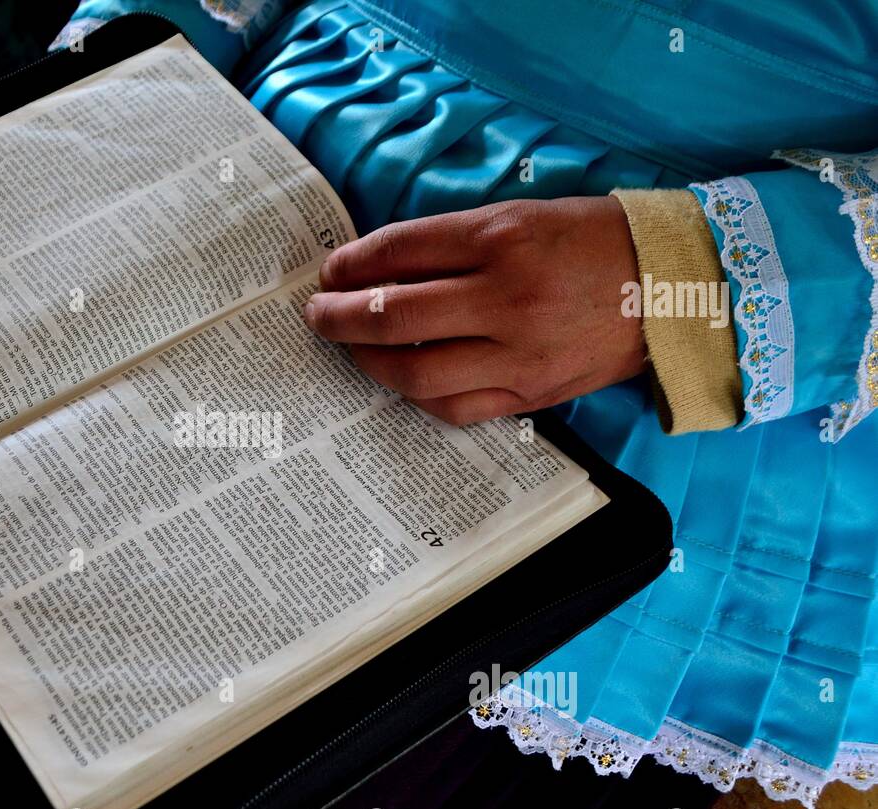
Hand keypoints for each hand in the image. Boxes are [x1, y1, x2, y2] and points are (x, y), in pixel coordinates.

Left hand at [304, 197, 643, 424]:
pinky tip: (402, 378)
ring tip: (354, 349)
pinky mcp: (530, 395)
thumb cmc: (591, 242)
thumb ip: (451, 242)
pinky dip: (416, 394)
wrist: (674, 288)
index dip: (352, 265)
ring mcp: (518, 355)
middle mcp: (506, 299)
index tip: (329, 273)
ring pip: (414, 371)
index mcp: (501, 239)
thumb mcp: (521, 217)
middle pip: (392, 316)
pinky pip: (453, 407)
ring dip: (368, 362)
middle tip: (318, 315)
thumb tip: (378, 268)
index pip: (400, 252)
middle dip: (339, 317)